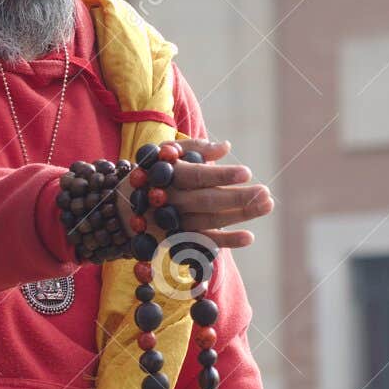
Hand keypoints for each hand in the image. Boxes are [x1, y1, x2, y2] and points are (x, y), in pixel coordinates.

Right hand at [115, 140, 271, 249]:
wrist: (121, 206)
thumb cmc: (154, 171)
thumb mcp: (166, 152)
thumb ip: (196, 147)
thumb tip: (226, 147)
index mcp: (167, 174)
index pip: (197, 176)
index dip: (222, 175)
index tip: (247, 172)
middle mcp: (170, 200)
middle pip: (207, 201)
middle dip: (238, 198)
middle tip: (266, 193)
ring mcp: (174, 222)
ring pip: (209, 220)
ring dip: (240, 216)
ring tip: (267, 205)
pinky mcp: (177, 239)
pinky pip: (203, 242)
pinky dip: (226, 241)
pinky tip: (249, 237)